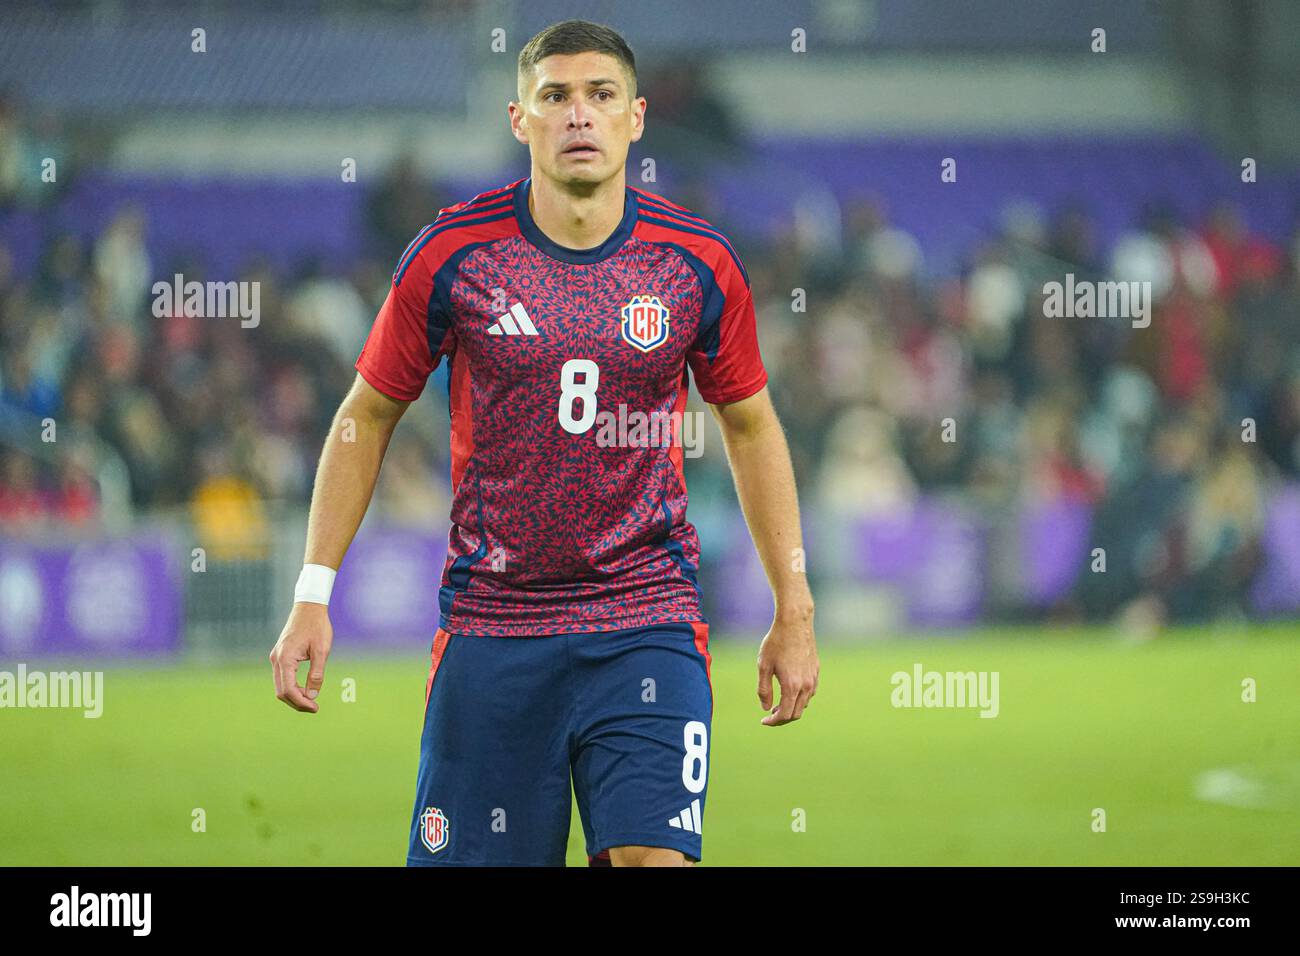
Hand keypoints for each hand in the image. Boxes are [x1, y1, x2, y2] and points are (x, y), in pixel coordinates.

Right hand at [269, 602, 333, 713]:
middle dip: (297, 702)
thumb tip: (313, 695)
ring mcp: (276, 657)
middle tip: (315, 708)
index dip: (301, 702)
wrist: (308, 607)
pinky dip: (292, 687)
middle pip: (281, 691)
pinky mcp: (279, 656)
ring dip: (294, 696)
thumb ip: (317, 674)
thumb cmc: (317, 626)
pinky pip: (282, 677)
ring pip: (280, 686)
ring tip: (312, 700)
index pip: (288, 689)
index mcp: (285, 658)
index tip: (315, 708)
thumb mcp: (322, 651)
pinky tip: (305, 689)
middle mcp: (276, 659)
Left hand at [756, 606, 817, 725]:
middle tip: (769, 715)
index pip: (784, 715)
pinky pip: (809, 693)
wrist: (795, 623)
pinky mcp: (816, 671)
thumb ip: (764, 690)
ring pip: (804, 704)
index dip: (773, 722)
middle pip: (796, 714)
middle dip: (782, 719)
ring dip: (791, 708)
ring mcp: (813, 679)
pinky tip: (789, 692)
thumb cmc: (776, 642)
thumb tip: (766, 708)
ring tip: (777, 704)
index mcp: (792, 686)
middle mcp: (806, 686)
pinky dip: (799, 699)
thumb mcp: (764, 666)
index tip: (763, 721)